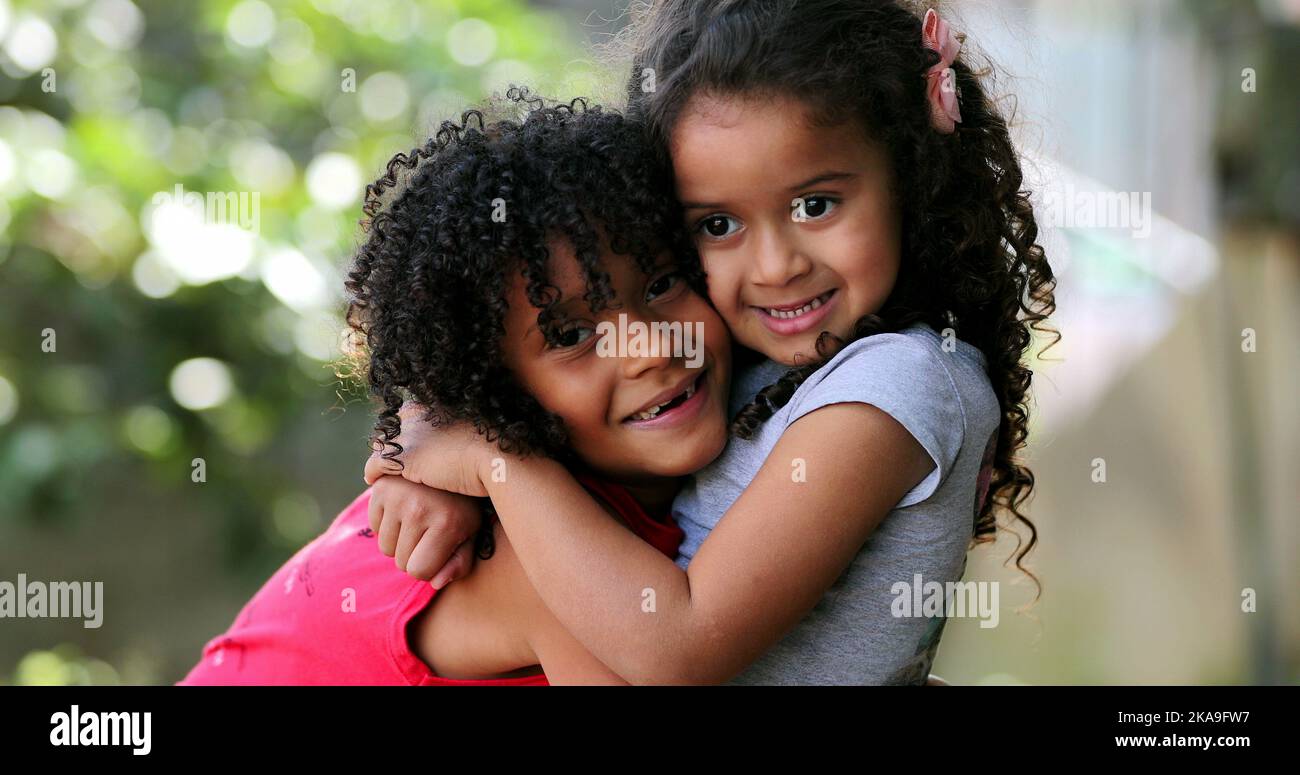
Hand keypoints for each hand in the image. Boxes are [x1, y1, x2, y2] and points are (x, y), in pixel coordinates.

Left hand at [363, 403, 496, 497]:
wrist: (497, 458)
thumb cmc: (496, 450)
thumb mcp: (477, 432)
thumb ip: (461, 433)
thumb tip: (465, 444)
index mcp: (433, 402)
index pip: (406, 416)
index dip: (407, 434)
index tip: (409, 449)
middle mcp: (417, 412)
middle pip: (391, 429)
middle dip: (392, 445)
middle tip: (393, 463)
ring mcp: (408, 433)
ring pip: (382, 446)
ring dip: (383, 460)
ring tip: (383, 474)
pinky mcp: (402, 456)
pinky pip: (375, 465)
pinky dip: (374, 473)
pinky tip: (375, 482)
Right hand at [368, 475, 483, 588]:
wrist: (455, 459)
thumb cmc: (464, 504)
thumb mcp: (471, 532)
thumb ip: (460, 562)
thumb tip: (436, 584)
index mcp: (447, 523)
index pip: (418, 571)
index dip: (428, 568)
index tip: (438, 552)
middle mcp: (419, 509)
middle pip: (400, 563)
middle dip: (414, 555)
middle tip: (429, 533)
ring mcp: (397, 497)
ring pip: (385, 547)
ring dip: (399, 541)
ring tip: (418, 519)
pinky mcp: (381, 488)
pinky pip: (374, 526)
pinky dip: (387, 523)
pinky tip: (405, 507)